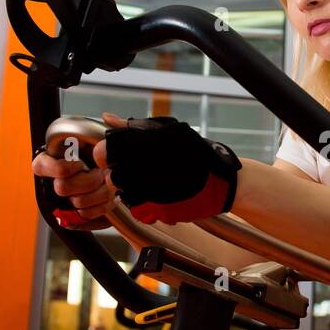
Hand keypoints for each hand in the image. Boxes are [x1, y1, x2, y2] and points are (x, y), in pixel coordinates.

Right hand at [30, 113, 125, 227]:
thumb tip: (108, 118)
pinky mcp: (78, 216)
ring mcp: (67, 200)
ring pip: (76, 204)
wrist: (129, 180)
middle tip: (102, 175)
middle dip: (88, 182)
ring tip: (112, 185)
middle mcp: (58, 180)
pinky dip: (102, 208)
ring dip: (100, 194)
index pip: (40, 166)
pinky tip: (112, 198)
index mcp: (58, 158)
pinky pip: (85, 218)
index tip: (79, 164)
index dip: (59, 168)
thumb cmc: (114, 158)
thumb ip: (114, 127)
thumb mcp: (116, 139)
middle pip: (62, 188)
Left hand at [100, 111, 241, 224]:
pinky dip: (146, 205)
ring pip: (125, 195)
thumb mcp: (168, 131)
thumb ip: (133, 127)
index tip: (115, 157)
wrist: (224, 182)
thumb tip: (107, 118)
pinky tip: (161, 196)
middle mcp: (146, 170)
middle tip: (137, 172)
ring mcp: (152, 194)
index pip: (105, 153)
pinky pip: (140, 211)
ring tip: (153, 183)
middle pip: (113, 178)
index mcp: (147, 146)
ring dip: (133, 190)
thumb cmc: (197, 153)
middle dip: (121, 175)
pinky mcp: (159, 212)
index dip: (107, 156)